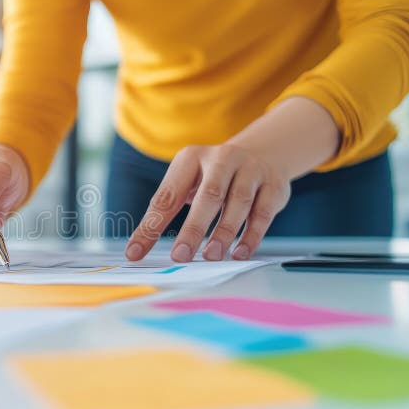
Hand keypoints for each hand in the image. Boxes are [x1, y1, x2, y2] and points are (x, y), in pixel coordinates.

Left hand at [125, 144, 290, 261]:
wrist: (262, 152)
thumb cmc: (213, 176)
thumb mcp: (187, 181)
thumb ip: (167, 209)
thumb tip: (139, 246)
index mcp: (191, 158)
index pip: (167, 196)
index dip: (151, 226)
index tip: (135, 253)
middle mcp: (222, 160)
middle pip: (208, 196)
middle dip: (193, 228)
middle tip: (180, 256)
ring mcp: (250, 170)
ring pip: (238, 204)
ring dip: (223, 233)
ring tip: (210, 256)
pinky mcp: (274, 185)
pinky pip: (262, 213)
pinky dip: (251, 235)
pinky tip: (239, 253)